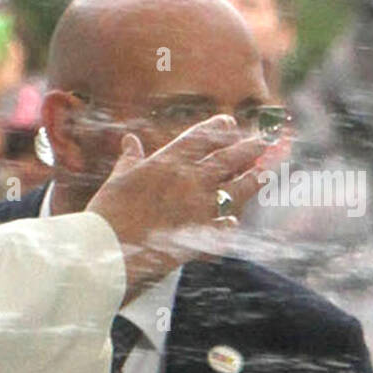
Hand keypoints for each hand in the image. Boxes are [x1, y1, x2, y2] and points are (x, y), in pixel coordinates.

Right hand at [86, 118, 267, 298]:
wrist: (105, 249)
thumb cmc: (106, 213)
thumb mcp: (117, 180)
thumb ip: (129, 160)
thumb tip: (130, 141)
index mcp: (167, 163)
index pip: (200, 137)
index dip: (218, 128)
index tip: (230, 122)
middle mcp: (189, 181)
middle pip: (228, 159)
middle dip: (249, 148)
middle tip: (265, 142)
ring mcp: (198, 208)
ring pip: (236, 189)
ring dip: (254, 179)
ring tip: (267, 172)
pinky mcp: (200, 235)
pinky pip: (223, 227)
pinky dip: (229, 224)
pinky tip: (234, 222)